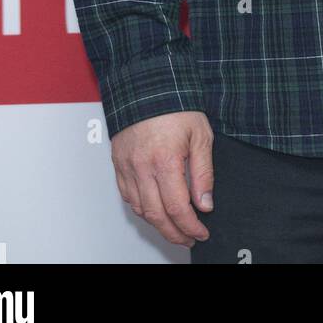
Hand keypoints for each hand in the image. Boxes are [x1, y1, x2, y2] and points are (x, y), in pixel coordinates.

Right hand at [110, 110, 215, 246]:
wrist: (148, 84)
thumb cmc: (176, 104)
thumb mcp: (200, 135)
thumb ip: (203, 172)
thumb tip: (205, 203)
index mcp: (165, 160)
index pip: (178, 207)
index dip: (191, 226)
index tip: (201, 232)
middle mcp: (142, 167)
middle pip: (157, 215)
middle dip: (175, 233)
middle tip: (189, 238)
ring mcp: (127, 166)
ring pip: (140, 209)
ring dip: (158, 224)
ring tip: (174, 228)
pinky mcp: (118, 163)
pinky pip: (127, 196)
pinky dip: (142, 209)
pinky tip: (154, 210)